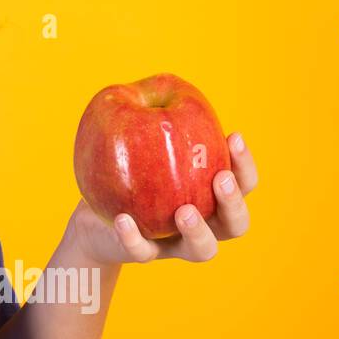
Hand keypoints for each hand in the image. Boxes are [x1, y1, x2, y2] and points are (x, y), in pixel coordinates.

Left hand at [63, 132, 258, 265]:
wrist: (93, 216)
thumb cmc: (126, 174)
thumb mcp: (141, 145)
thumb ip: (155, 120)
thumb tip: (162, 84)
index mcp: (210, 196)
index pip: (243, 183)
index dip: (245, 164)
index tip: (233, 137)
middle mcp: (202, 224)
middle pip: (235, 225)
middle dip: (234, 203)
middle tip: (220, 179)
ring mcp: (173, 245)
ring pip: (202, 250)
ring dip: (198, 231)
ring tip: (183, 211)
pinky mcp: (140, 254)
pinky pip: (141, 252)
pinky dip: (133, 237)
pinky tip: (124, 218)